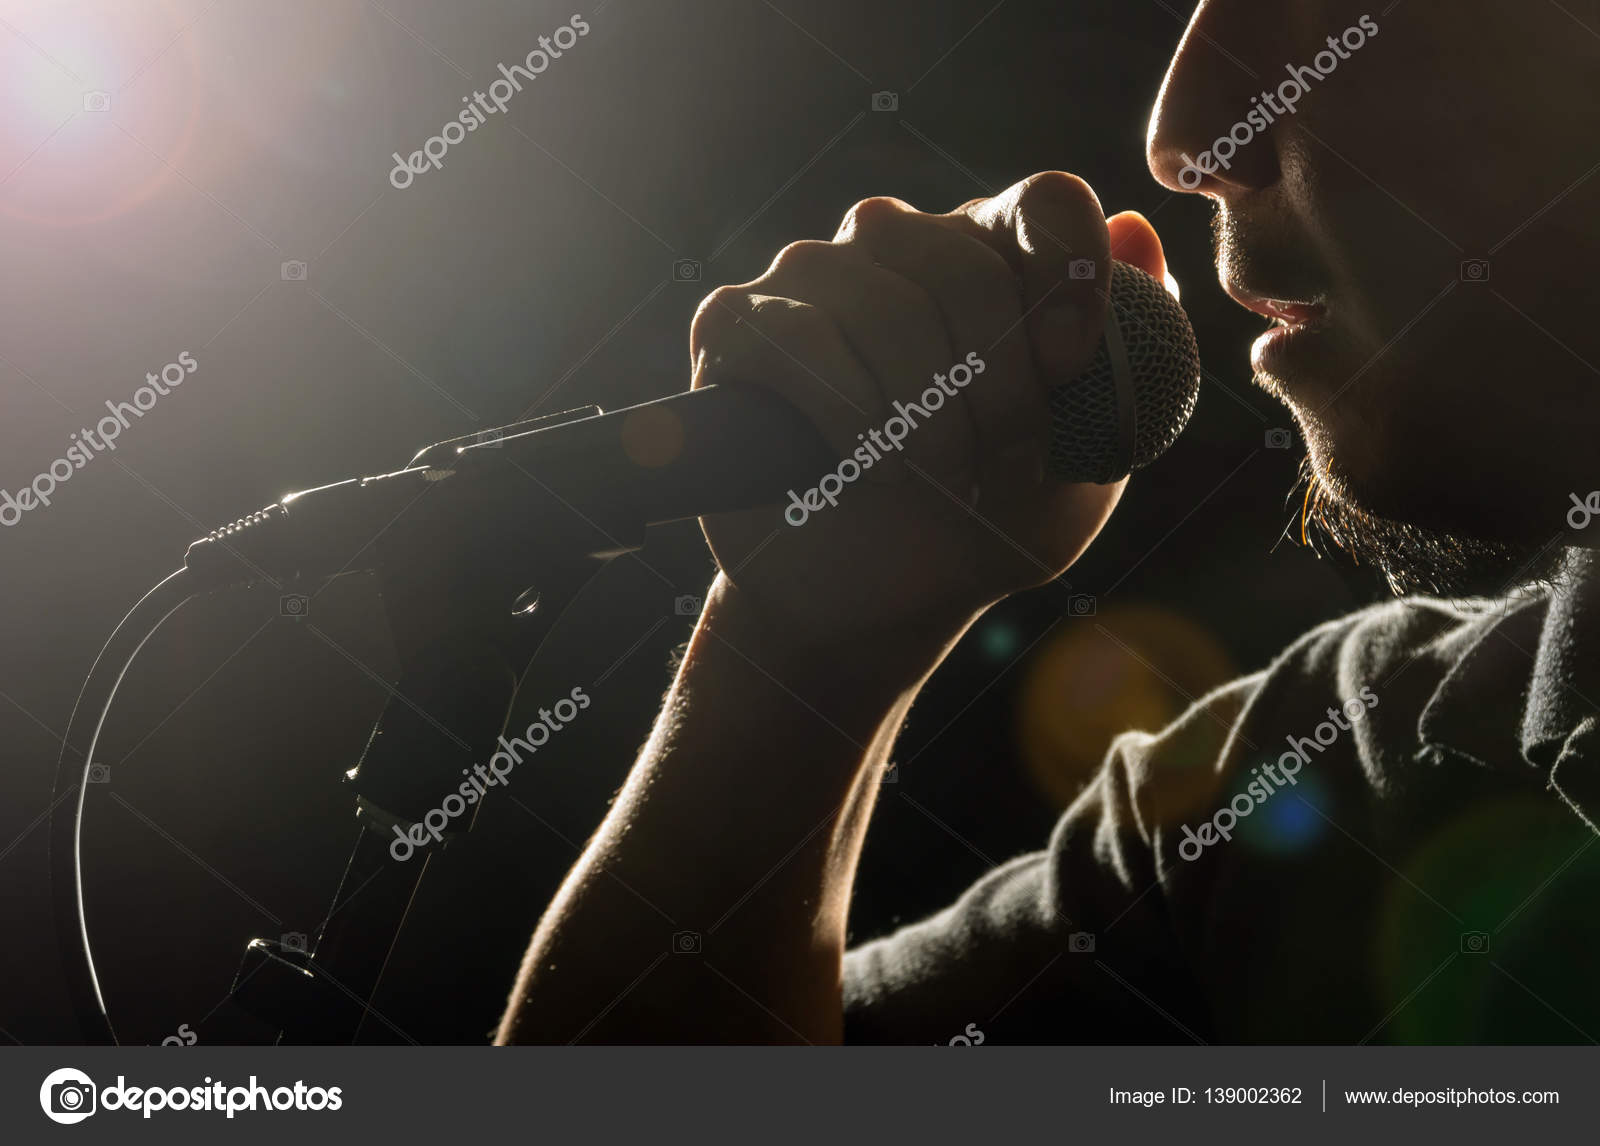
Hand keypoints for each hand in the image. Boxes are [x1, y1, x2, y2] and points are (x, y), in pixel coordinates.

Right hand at [690, 172, 1172, 654]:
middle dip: (999, 390)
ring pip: (886, 308)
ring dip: (925, 418)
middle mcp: (898, 241)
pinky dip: (849, 417)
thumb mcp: (1084, 456)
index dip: (1069, 273)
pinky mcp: (735, 323)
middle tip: (998, 467)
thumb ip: (1125, 349)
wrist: (873, 603)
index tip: (1072, 367)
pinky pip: (800, 340)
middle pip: (965, 265)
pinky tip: (867, 464)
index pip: (1046, 202)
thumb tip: (1139, 228)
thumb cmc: (985, 520)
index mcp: (991, 253)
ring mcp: (810, 274)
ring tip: (932, 480)